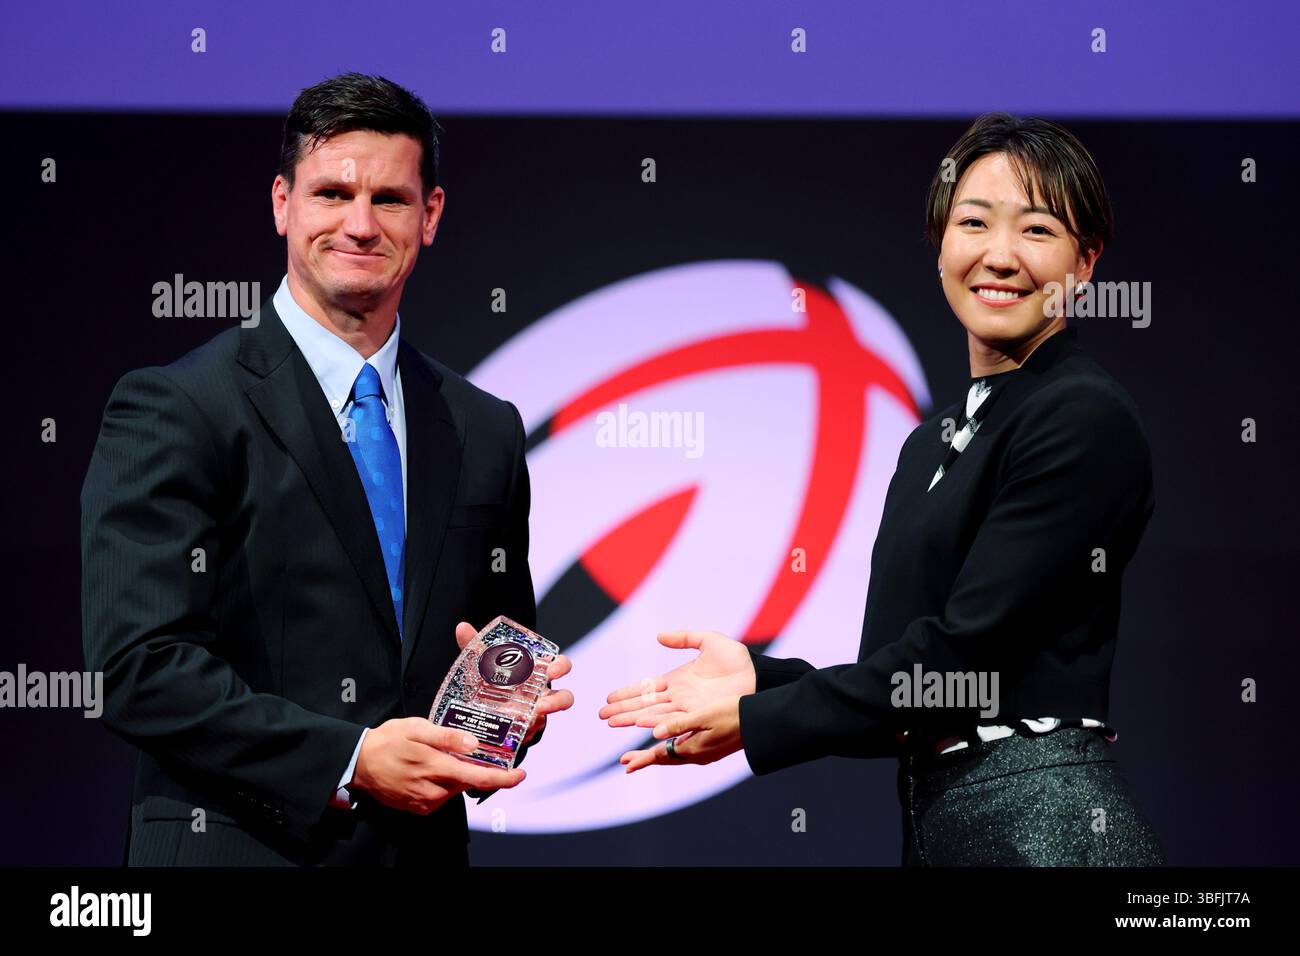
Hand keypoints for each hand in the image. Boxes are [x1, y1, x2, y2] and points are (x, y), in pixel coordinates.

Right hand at [350, 717, 525, 814]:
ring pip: (455, 789)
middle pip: (469, 783)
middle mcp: (433, 791)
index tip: (519, 775)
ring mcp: (425, 802)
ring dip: (458, 775)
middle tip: (473, 751)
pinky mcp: (419, 808)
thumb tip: (473, 743)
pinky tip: (432, 768)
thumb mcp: (417, 728)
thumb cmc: (387, 741)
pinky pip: (442, 795)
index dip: (503, 779)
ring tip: (441, 756)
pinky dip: (444, 783)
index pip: (478, 778)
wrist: (358, 763)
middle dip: (477, 769)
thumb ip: (446, 736)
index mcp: (436, 768)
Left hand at [453, 621, 572, 746]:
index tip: (553, 669)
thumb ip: (475, 646)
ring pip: (553, 715)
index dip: (561, 666)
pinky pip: (532, 731)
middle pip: (564, 695)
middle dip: (559, 699)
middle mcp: (542, 693)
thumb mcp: (484, 664)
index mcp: (537, 673)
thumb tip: (462, 627)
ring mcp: (538, 712)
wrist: (486, 708)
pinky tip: (515, 729)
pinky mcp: (528, 729)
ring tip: (533, 714)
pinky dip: (525, 730)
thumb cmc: (493, 681)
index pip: (560, 665)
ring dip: (548, 713)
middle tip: (545, 699)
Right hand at [598, 630, 754, 729]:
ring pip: (653, 714)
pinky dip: (655, 722)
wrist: (757, 676)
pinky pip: (672, 720)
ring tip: (612, 722)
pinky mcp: (698, 715)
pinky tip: (639, 724)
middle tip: (602, 716)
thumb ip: (684, 638)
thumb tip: (660, 636)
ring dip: (632, 718)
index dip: (628, 693)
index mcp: (678, 680)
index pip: (646, 688)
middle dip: (622, 710)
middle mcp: (678, 697)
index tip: (609, 698)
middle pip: (644, 704)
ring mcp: (686, 708)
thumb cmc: (737, 660)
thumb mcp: (708, 641)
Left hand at [619, 697, 742, 771]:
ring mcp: (706, 753)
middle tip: (627, 762)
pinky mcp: (713, 748)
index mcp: (693, 748)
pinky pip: (686, 752)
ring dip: (658, 755)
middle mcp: (698, 755)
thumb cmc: (734, 714)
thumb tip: (653, 733)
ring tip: (644, 756)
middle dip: (645, 759)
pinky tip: (674, 746)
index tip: (625, 764)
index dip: (642, 758)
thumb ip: (679, 724)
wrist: (761, 723)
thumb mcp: (705, 716)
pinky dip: (672, 750)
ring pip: (676, 757)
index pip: (661, 755)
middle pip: (666, 759)